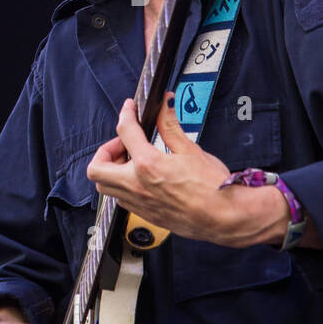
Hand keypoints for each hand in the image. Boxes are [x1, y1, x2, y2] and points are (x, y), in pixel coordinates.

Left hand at [87, 93, 267, 244]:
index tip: (130, 110)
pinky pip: (122, 200)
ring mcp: (139, 204)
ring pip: (105, 188)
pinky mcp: (146, 216)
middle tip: (124, 143)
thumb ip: (170, 126)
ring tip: (132, 161)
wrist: (225, 217)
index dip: (126, 114)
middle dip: (106, 151)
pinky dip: (123, 187)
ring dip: (111, 171)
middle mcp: (137, 186)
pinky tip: (142, 179)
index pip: (125, 131)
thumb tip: (164, 107)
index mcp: (148, 165)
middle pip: (96, 169)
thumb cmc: (214, 187)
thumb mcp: (191, 149)